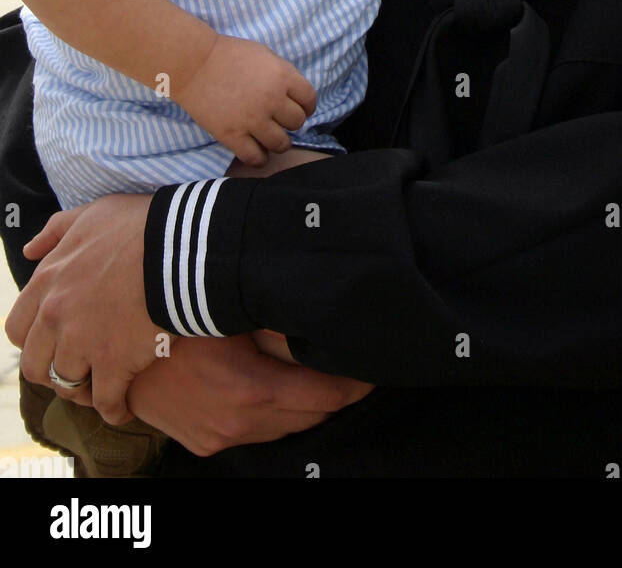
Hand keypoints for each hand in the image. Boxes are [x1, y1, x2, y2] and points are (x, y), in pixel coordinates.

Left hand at [5, 194, 162, 424]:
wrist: (179, 245)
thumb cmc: (140, 224)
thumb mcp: (92, 215)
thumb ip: (56, 231)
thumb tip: (29, 251)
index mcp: (49, 281)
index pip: (19, 327)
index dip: (35, 340)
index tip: (53, 342)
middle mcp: (57, 316)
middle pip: (36, 364)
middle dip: (53, 370)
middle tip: (76, 368)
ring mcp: (83, 342)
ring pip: (67, 384)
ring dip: (82, 390)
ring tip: (99, 388)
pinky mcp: (115, 363)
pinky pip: (105, 402)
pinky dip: (113, 410)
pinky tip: (122, 409)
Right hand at [128, 333, 374, 456]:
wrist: (111, 350)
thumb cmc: (174, 316)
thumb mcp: (232, 311)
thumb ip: (283, 323)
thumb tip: (327, 319)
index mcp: (251, 391)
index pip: (328, 396)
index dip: (357, 381)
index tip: (377, 365)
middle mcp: (239, 424)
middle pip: (313, 417)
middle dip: (340, 394)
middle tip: (362, 367)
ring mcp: (220, 438)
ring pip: (287, 430)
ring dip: (310, 407)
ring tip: (332, 376)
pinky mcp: (204, 442)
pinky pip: (258, 435)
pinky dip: (279, 416)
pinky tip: (287, 391)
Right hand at [173, 34, 316, 166]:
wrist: (193, 64)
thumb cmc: (228, 55)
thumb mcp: (264, 55)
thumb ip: (283, 73)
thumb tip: (296, 94)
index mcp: (282, 76)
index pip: (309, 99)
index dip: (307, 106)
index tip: (300, 109)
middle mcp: (271, 99)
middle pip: (297, 122)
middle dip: (291, 122)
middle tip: (280, 120)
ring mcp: (252, 120)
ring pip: (281, 144)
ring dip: (279, 142)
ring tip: (270, 137)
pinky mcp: (232, 135)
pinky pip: (256, 158)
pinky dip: (260, 158)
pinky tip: (257, 150)